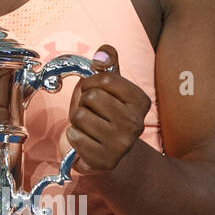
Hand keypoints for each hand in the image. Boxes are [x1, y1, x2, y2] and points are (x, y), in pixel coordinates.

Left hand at [65, 45, 150, 174]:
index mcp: (141, 101)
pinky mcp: (105, 161)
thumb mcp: (107, 87)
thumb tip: (103, 53)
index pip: (104, 79)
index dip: (90, 82)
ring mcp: (122, 145)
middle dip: (83, 102)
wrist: (108, 152)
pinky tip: (85, 140)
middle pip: (91, 97)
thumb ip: (107, 64)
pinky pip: (74, 136)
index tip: (93, 91)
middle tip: (91, 112)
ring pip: (80, 116)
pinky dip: (74, 136)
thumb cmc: (104, 114)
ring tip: (89, 126)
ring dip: (77, 120)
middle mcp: (136, 124)